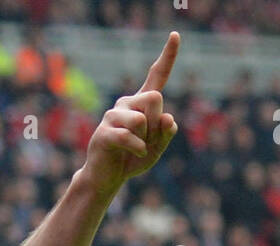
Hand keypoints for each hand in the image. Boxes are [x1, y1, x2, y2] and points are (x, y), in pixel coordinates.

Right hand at [81, 32, 179, 200]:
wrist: (108, 177)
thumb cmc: (133, 159)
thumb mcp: (157, 148)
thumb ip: (166, 133)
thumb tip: (167, 117)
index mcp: (142, 103)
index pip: (157, 76)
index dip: (168, 56)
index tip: (175, 35)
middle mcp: (127, 103)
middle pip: (155, 98)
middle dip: (156, 123)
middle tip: (146, 139)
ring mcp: (113, 115)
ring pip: (142, 119)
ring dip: (146, 139)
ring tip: (137, 147)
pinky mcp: (104, 131)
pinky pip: (129, 136)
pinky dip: (138, 149)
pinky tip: (136, 153)